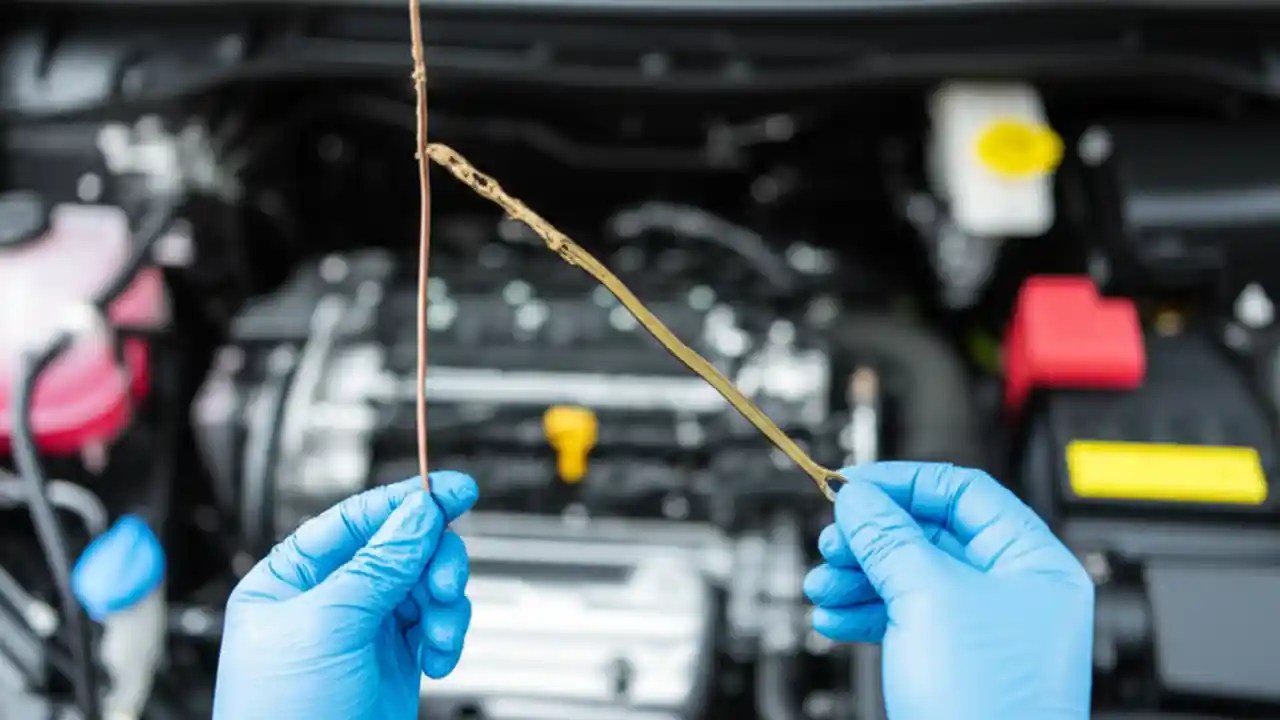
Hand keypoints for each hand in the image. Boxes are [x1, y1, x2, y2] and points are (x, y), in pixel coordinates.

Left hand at [213, 472, 478, 719]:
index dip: (407, 500)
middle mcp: (328, 600)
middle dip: (432, 562)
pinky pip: (435, 628)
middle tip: (445, 581)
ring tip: (440, 632)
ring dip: (444, 605)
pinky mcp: (394, 663)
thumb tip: (418, 511)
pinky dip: (447, 637)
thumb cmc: (281, 717)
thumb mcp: (330, 624)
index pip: (356, 520)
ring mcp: (364, 632)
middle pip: (402, 549)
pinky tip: (439, 656)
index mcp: (290, 579)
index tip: (454, 489)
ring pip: (425, 587)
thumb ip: (380, 564)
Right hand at [804, 462, 1092, 719]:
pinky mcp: (954, 663)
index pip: (963, 493)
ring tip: (823, 583)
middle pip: (929, 535)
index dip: (902, 482)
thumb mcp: (929, 598)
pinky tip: (833, 616)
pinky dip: (863, 614)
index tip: (853, 484)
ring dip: (857, 576)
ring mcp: (983, 631)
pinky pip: (903, 619)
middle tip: (833, 538)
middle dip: (871, 537)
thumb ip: (889, 538)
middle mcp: (1013, 592)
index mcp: (1033, 563)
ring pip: (909, 578)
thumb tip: (860, 498)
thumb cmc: (990, 705)